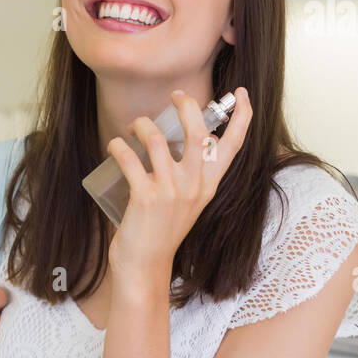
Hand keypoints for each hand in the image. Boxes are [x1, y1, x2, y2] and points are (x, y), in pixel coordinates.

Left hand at [105, 87, 251, 278]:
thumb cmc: (162, 230)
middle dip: (186, 105)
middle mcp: (195, 186)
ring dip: (141, 125)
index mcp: (209, 185)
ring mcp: (171, 191)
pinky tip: (115, 145)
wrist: (145, 266)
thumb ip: (195, 174)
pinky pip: (130, 159)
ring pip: (156, 139)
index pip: (234, 145)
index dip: (242, 115)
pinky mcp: (145, 198)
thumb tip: (198, 138)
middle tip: (175, 96)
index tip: (240, 92)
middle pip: (198, 132)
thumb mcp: (189, 201)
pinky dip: (119, 146)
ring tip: (133, 127)